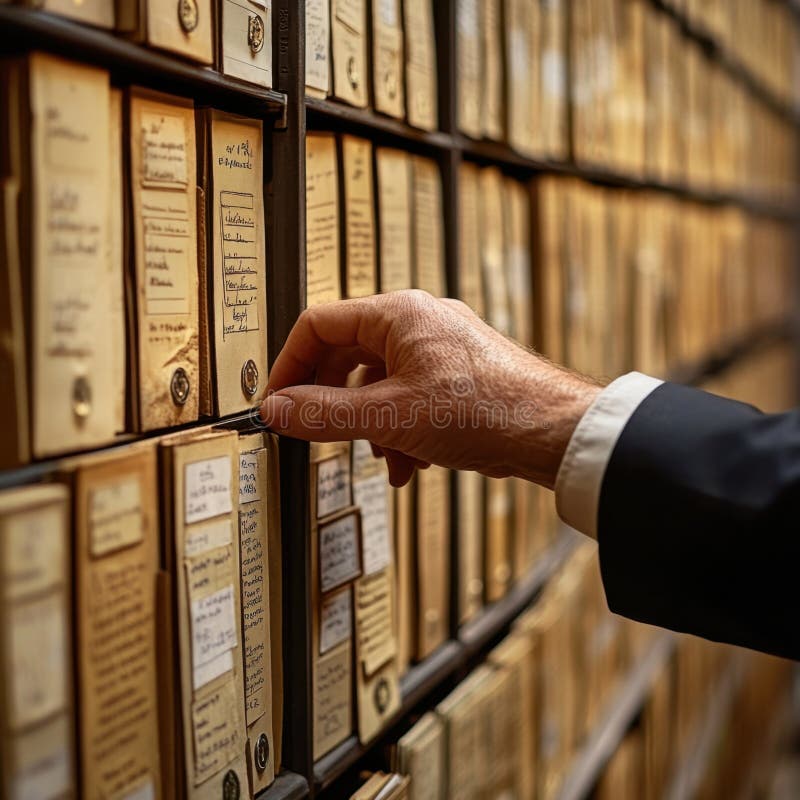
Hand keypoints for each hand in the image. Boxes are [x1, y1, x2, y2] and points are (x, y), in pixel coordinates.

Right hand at [260, 290, 600, 487]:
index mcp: (397, 314)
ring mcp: (440, 348)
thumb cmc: (486, 408)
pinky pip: (410, 396)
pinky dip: (401, 429)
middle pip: (347, 356)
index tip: (277, 402)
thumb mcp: (389, 416)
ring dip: (371, 425)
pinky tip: (412, 463)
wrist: (555, 432)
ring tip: (384, 457)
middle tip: (318, 432)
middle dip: (334, 403)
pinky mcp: (458, 375)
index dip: (289, 366)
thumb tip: (277, 410)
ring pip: (379, 383)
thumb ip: (324, 414)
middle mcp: (418, 322)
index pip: (318, 326)